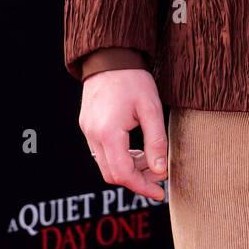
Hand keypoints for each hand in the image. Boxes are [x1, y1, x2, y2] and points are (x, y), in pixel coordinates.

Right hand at [79, 68, 168, 201]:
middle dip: (137, 180)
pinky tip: (136, 151)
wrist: (110, 56)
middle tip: (159, 176)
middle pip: (112, 174)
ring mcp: (87, 131)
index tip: (160, 192)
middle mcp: (93, 135)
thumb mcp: (151, 108)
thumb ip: (156, 141)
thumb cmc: (133, 79)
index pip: (123, 174)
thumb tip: (161, 171)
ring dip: (129, 169)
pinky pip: (101, 153)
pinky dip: (119, 158)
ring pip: (106, 165)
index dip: (142, 187)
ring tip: (151, 161)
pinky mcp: (87, 126)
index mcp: (108, 133)